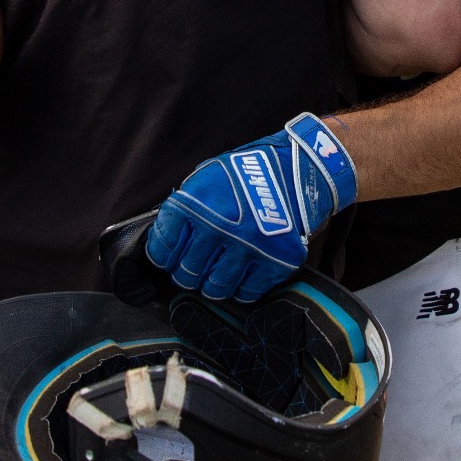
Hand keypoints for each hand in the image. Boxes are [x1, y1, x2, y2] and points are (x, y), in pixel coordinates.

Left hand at [145, 114, 357, 301]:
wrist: (297, 168)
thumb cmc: (245, 173)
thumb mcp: (205, 178)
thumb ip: (184, 208)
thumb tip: (165, 242)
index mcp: (194, 203)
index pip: (163, 249)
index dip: (163, 257)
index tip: (169, 258)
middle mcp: (219, 226)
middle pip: (187, 273)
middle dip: (187, 273)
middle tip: (194, 269)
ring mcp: (249, 246)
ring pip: (216, 288)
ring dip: (212, 284)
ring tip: (216, 274)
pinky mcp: (276, 260)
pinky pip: (247, 292)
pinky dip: (241, 288)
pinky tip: (241, 275)